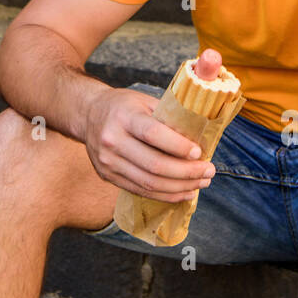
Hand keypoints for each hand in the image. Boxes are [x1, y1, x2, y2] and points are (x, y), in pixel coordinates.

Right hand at [85, 87, 215, 202]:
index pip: (153, 135)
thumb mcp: (144, 101)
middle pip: (154, 165)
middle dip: (187, 172)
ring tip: (201, 183)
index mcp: (123, 117)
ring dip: (180, 187)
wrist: (87, 114)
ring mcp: (108, 162)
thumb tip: (199, 139)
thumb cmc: (123, 106)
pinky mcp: (108, 176)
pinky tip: (183, 192)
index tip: (199, 153)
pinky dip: (165, 195)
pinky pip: (140, 190)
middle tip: (209, 171)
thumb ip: (168, 118)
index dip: (178, 147)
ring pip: (149, 183)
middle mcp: (112, 141)